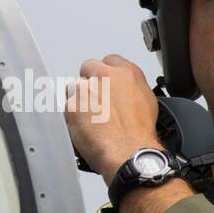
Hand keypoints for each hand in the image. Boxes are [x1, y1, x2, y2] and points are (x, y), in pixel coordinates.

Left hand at [64, 54, 162, 184]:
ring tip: (90, 120)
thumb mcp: (147, 102)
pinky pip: (66, 108)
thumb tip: (124, 92)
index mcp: (126, 73)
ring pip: (74, 88)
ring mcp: (86, 89)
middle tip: (96, 103)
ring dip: (79, 100)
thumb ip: (130, 89)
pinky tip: (84, 129)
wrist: (129, 151)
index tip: (106, 84)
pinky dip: (72, 118)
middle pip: (88, 68)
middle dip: (89, 83)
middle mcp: (105, 76)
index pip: (110, 61)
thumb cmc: (139, 133)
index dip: (106, 74)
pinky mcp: (71, 105)